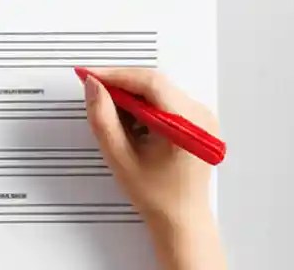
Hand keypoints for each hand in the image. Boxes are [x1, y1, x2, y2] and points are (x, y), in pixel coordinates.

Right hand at [82, 68, 226, 269]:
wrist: (181, 218)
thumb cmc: (156, 196)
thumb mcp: (120, 158)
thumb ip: (103, 120)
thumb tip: (93, 87)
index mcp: (187, 125)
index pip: (150, 83)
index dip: (117, 75)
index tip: (91, 75)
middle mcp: (200, 115)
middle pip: (155, 83)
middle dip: (122, 84)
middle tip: (95, 91)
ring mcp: (202, 116)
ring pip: (159, 90)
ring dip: (132, 95)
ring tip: (112, 113)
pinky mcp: (197, 120)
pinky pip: (167, 100)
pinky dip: (145, 104)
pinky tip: (131, 121)